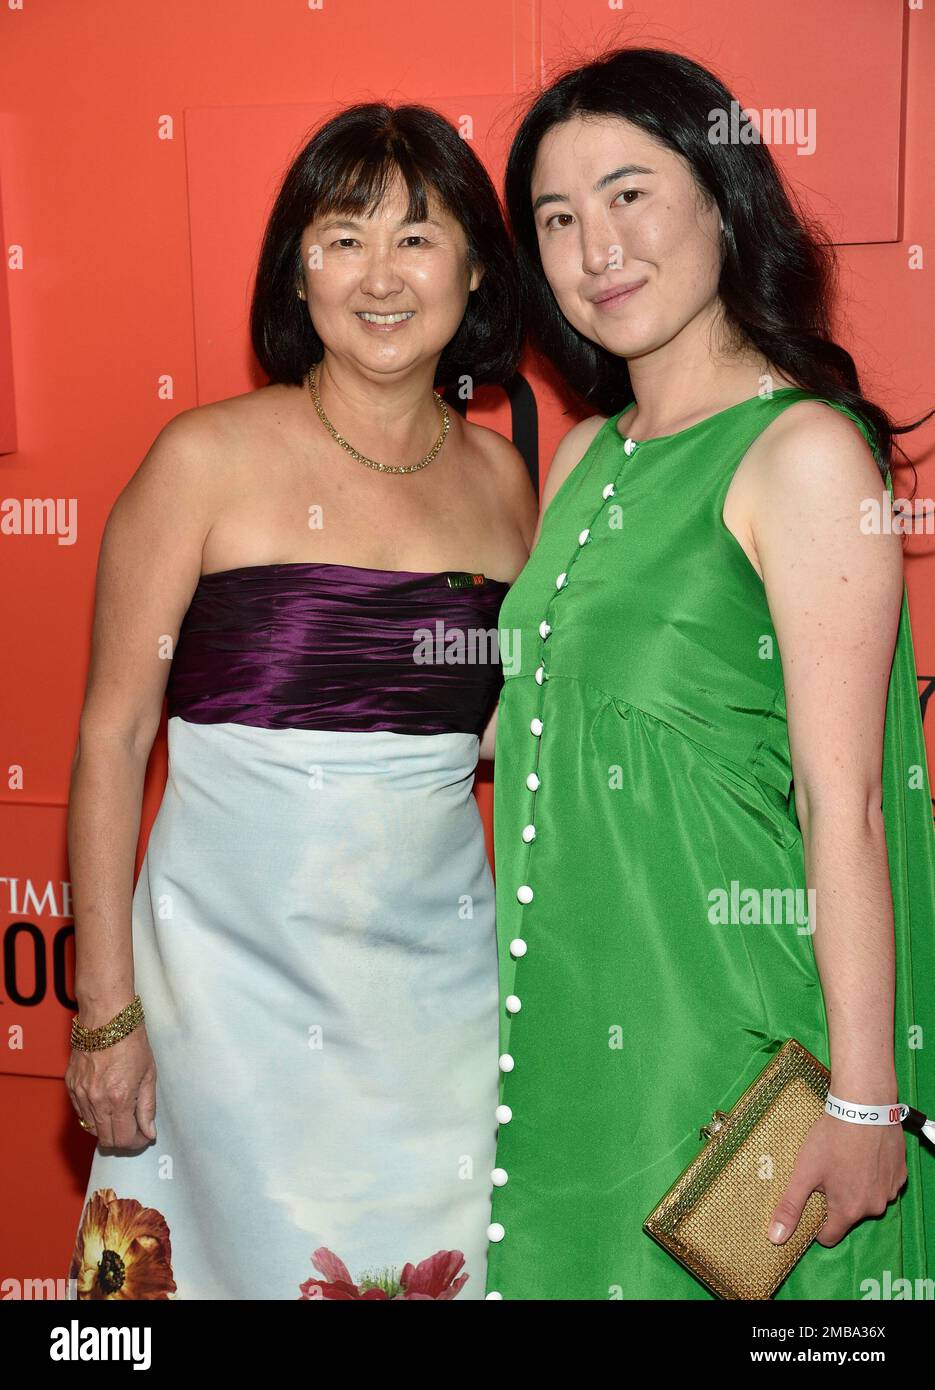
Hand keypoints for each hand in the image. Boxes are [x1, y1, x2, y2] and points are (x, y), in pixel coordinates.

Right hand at [65, 1025, 157, 1151]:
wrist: (106, 1017)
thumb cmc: (131, 1040)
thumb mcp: (148, 1074)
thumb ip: (147, 1107)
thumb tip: (149, 1132)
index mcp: (119, 1099)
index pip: (125, 1139)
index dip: (137, 1142)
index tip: (145, 1135)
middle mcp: (96, 1101)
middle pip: (107, 1140)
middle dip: (123, 1140)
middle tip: (135, 1129)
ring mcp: (80, 1094)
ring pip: (91, 1129)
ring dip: (107, 1129)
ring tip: (121, 1115)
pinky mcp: (70, 1086)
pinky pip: (80, 1113)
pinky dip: (93, 1116)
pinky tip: (106, 1104)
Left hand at [768, 1112, 907, 1246]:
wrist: (864, 1107)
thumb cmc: (831, 1140)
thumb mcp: (804, 1172)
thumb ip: (790, 1206)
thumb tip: (776, 1238)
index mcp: (849, 1210)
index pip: (830, 1236)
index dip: (817, 1224)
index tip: (811, 1204)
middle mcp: (874, 1206)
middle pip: (849, 1214)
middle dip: (837, 1198)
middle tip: (827, 1172)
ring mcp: (890, 1189)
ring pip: (867, 1197)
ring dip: (857, 1185)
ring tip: (844, 1159)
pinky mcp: (900, 1172)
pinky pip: (883, 1181)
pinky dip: (873, 1173)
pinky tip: (862, 1153)